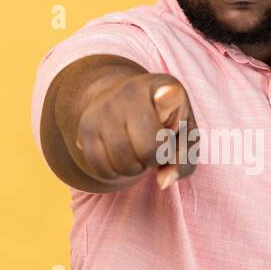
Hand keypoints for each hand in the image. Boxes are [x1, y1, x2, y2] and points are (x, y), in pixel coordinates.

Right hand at [71, 72, 197, 188]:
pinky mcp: (85, 126)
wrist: (122, 101)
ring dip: (135, 169)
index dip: (167, 98)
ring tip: (137, 151)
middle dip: (154, 160)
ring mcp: (105, 107)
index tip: (168, 94)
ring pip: (123, 163)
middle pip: (148, 149)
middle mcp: (132, 91)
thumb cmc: (164, 123)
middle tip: (154, 148)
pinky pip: (102, 169)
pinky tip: (120, 157)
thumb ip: (184, 160)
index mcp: (166, 87)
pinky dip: (115, 174)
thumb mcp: (184, 135)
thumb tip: (163, 182)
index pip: (168, 97)